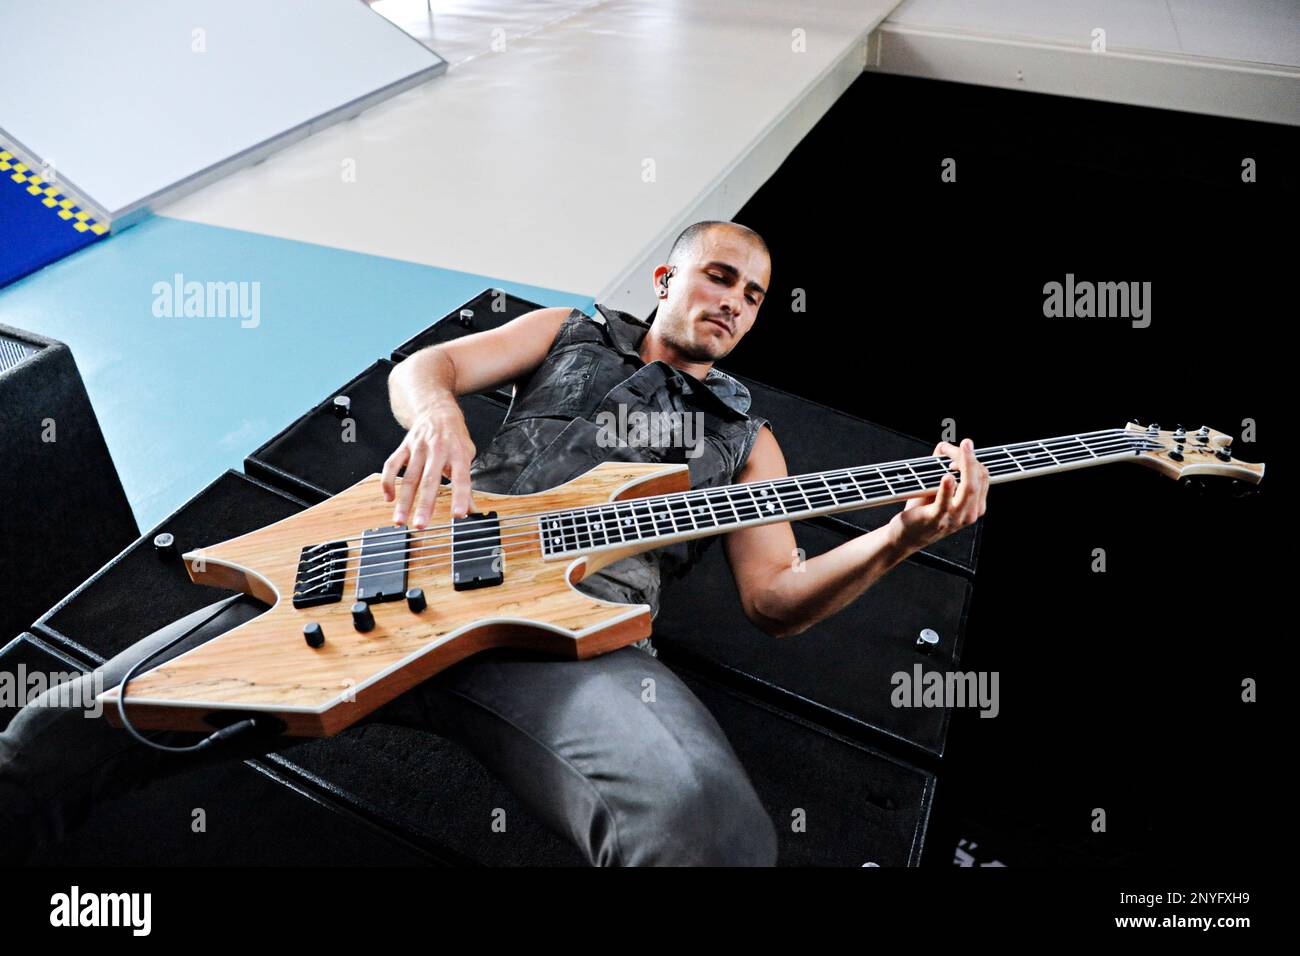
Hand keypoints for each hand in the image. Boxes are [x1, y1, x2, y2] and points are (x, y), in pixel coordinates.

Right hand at [380, 401, 477, 528]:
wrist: (436, 409)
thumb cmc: (454, 436)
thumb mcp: (467, 455)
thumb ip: (467, 484)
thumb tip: (471, 510)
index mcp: (458, 454)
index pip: (461, 479)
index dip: (461, 497)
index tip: (459, 515)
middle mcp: (438, 450)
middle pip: (430, 481)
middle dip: (424, 504)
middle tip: (421, 525)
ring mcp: (419, 448)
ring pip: (409, 477)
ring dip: (403, 501)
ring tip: (400, 520)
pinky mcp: (404, 447)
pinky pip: (392, 465)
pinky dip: (388, 482)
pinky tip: (389, 498)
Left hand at [887, 438, 988, 554]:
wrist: (907, 536)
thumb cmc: (923, 512)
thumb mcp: (940, 491)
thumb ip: (943, 469)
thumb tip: (944, 447)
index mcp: (974, 506)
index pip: (984, 477)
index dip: (973, 460)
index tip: (961, 449)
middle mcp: (968, 513)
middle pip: (978, 480)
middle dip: (971, 458)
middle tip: (965, 444)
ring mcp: (954, 518)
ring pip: (968, 489)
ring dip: (965, 466)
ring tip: (957, 453)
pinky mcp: (936, 519)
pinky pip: (945, 503)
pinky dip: (947, 488)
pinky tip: (946, 477)